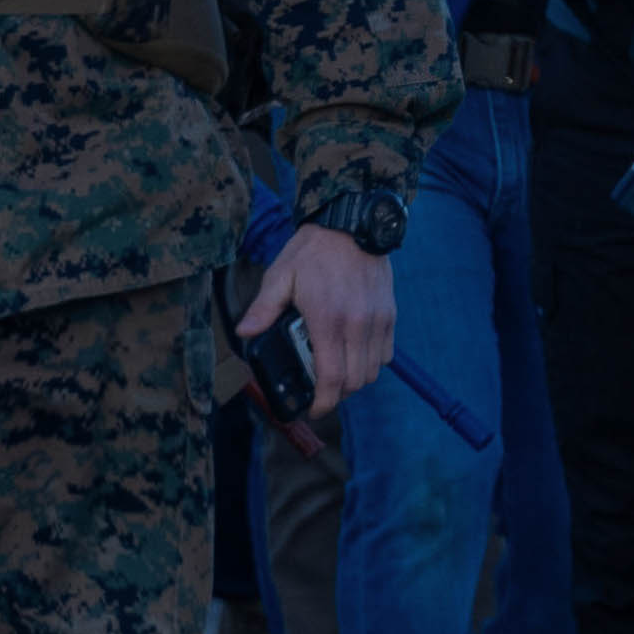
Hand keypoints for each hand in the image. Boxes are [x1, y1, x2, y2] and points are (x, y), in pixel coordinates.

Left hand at [245, 223, 394, 402]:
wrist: (353, 223)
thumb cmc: (313, 250)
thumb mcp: (280, 275)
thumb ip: (263, 308)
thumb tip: (244, 333)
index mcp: (328, 320)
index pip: (331, 378)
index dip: (323, 403)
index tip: (314, 410)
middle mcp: (357, 325)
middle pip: (354, 382)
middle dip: (337, 394)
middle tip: (321, 390)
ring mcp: (377, 321)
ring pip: (373, 371)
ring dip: (355, 379)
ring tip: (337, 371)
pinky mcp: (389, 314)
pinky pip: (386, 353)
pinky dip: (372, 362)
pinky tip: (355, 352)